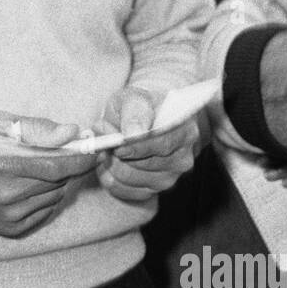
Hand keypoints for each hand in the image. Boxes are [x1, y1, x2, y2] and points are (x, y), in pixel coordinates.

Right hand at [0, 112, 97, 238]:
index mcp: (3, 166)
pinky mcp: (9, 230)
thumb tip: (72, 132)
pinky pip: (45, 212)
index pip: (58, 166)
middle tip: (56, 153)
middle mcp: (7, 196)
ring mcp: (8, 217)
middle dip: (66, 166)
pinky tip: (25, 187)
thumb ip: (38, 128)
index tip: (93, 149)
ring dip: (55, 182)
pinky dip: (44, 198)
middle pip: (60, 182)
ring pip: (55, 197)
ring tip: (32, 170)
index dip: (81, 158)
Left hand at [94, 87, 198, 202]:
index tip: (117, 144)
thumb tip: (132, 133)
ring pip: (128, 178)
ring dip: (109, 163)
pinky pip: (122, 190)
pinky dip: (108, 176)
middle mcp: (181, 158)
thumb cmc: (140, 106)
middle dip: (116, 152)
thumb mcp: (135, 97)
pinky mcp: (152, 190)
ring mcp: (168, 177)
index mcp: (184, 131)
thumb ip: (135, 112)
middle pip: (143, 165)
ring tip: (107, 145)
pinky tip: (109, 160)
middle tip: (103, 135)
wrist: (144, 117)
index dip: (136, 147)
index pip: (162, 145)